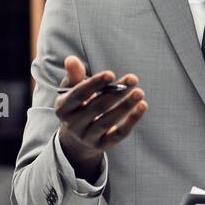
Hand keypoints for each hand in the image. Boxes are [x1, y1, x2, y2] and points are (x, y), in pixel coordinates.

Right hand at [56, 56, 146, 179]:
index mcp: (63, 108)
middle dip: (115, 93)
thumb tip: (71, 59)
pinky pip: (118, 134)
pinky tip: (142, 106)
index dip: (94, 84)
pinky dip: (131, 121)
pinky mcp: (102, 145)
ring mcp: (87, 137)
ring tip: (139, 92)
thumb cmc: (77, 105)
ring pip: (108, 122)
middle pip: (96, 108)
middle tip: (133, 79)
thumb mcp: (72, 90)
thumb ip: (74, 75)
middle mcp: (73, 125)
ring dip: (125, 106)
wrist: (75, 138)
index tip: (111, 74)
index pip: (78, 95)